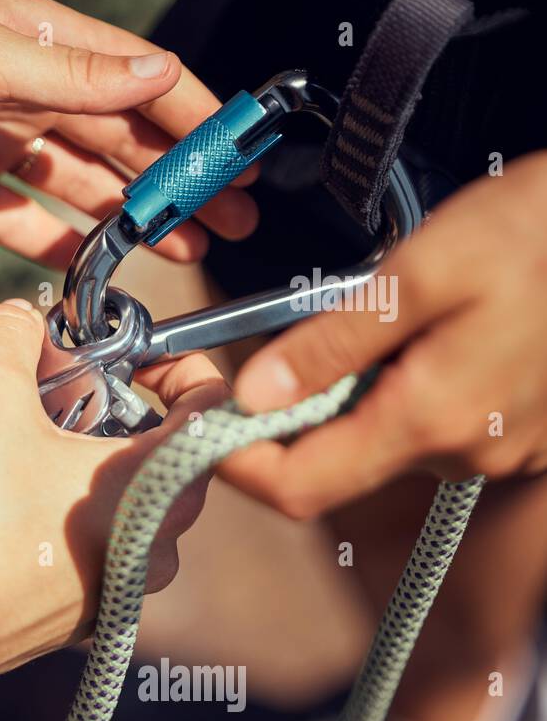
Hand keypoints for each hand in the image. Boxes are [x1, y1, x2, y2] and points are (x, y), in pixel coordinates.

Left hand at [0, 0, 256, 267]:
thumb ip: (67, 74)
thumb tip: (156, 77)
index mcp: (36, 42)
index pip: (138, 82)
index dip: (197, 118)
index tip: (244, 154)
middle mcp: (18, 91)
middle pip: (119, 140)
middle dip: (179, 180)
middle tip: (231, 218)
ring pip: (78, 185)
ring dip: (132, 217)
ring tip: (183, 249)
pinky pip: (20, 222)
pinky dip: (59, 244)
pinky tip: (95, 267)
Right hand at [0, 299, 226, 684]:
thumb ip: (8, 333)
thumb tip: (15, 321)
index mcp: (159, 487)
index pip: (211, 409)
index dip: (175, 365)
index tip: (127, 356)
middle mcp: (153, 546)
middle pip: (153, 454)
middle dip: (99, 412)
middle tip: (45, 395)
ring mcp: (115, 590)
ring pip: (108, 502)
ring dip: (63, 463)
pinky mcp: (71, 619)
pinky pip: (74, 546)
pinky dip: (41, 512)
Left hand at [224, 152, 546, 517]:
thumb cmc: (540, 232)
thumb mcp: (421, 272)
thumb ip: (334, 344)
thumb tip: (255, 395)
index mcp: (431, 419)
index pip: (298, 488)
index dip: (238, 463)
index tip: (207, 421)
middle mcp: (466, 453)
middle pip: (337, 464)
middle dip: (299, 411)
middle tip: (293, 343)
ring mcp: (500, 450)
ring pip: (387, 441)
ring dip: (359, 392)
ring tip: (386, 320)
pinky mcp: (523, 435)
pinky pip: (437, 424)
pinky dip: (409, 388)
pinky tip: (435, 333)